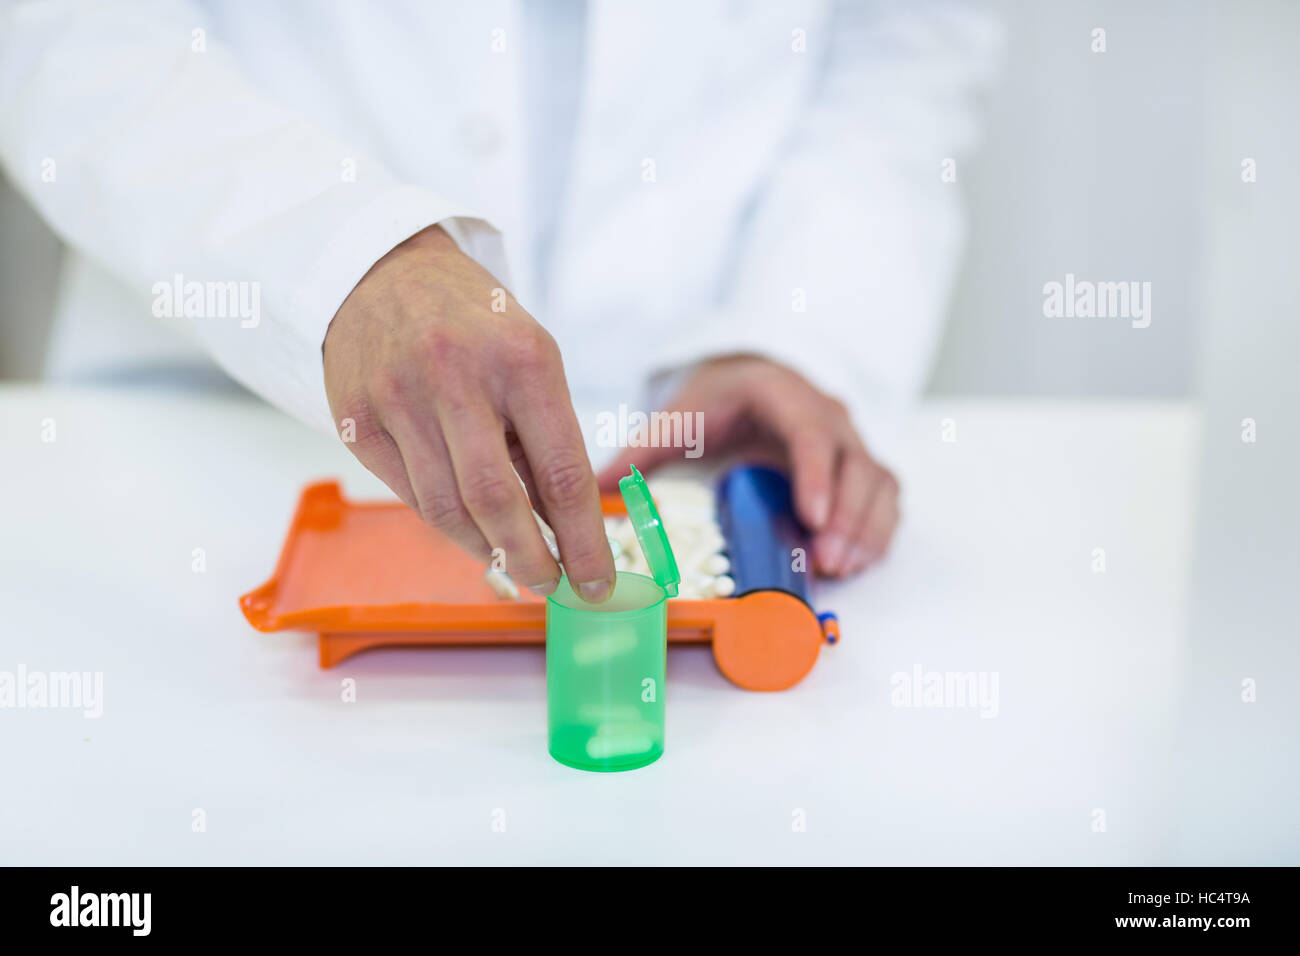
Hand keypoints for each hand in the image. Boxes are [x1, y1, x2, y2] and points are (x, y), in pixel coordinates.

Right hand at [323, 225, 615, 600]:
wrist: (382, 273)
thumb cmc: (475, 325)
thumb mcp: (530, 361)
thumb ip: (547, 442)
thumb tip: (569, 533)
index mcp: (522, 360)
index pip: (563, 474)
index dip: (583, 542)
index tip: (596, 585)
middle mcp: (457, 376)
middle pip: (499, 502)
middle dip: (531, 560)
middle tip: (549, 583)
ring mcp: (399, 397)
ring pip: (447, 509)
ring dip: (486, 549)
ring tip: (510, 559)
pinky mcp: (356, 418)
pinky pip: (408, 495)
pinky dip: (445, 522)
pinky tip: (466, 525)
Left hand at [595, 355, 898, 576]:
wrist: (753, 376)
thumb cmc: (718, 398)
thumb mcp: (679, 417)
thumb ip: (641, 453)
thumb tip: (595, 488)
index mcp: (783, 396)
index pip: (810, 433)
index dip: (814, 474)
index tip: (812, 515)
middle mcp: (828, 415)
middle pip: (855, 463)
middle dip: (846, 515)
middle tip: (827, 560)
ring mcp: (850, 441)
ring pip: (878, 482)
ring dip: (866, 527)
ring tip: (840, 568)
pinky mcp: (859, 466)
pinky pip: (885, 497)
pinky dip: (877, 530)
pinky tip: (857, 563)